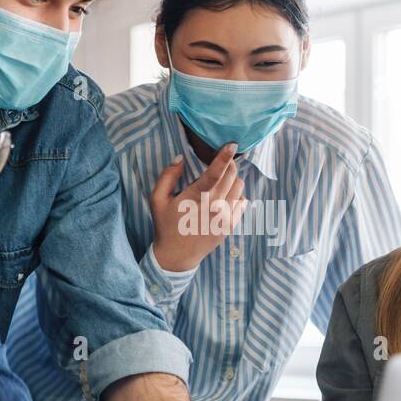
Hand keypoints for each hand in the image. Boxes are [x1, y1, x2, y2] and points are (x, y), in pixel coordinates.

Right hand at [149, 143, 246, 272]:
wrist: (177, 256)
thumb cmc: (166, 225)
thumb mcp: (157, 200)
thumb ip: (167, 176)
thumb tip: (180, 158)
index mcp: (195, 198)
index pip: (215, 173)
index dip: (224, 156)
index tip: (232, 144)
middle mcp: (214, 207)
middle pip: (232, 176)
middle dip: (229, 165)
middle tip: (222, 163)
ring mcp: (224, 217)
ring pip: (240, 187)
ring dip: (233, 179)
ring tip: (222, 181)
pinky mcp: (231, 226)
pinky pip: (243, 202)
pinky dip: (237, 195)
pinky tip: (225, 197)